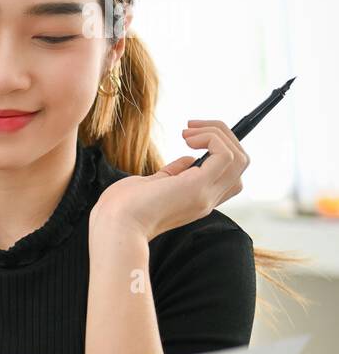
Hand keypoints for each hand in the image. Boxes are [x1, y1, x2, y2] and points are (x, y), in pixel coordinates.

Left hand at [92, 119, 248, 240]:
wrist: (114, 226)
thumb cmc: (122, 208)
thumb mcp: (152, 185)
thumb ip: (172, 173)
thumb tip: (188, 159)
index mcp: (197, 200)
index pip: (230, 176)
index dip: (219, 151)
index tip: (192, 138)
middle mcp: (208, 199)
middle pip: (240, 163)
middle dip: (223, 136)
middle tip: (190, 128)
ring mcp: (206, 194)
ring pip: (239, 157)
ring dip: (218, 134)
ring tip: (187, 132)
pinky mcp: (199, 185)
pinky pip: (225, 154)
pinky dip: (212, 138)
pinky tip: (186, 138)